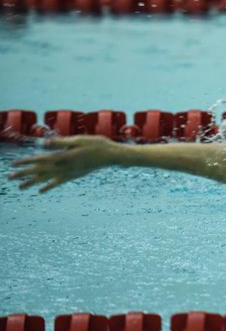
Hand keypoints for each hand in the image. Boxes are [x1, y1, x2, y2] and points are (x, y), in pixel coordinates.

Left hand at [8, 135, 122, 192]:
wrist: (111, 156)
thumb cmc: (95, 144)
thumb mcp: (76, 140)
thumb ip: (58, 143)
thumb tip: (41, 144)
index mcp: (62, 156)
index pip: (39, 159)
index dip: (25, 162)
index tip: (13, 165)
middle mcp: (63, 166)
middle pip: (39, 171)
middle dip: (24, 174)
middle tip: (9, 178)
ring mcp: (68, 172)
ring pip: (46, 179)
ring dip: (32, 182)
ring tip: (20, 187)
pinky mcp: (74, 175)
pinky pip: (58, 183)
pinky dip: (49, 186)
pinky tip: (41, 191)